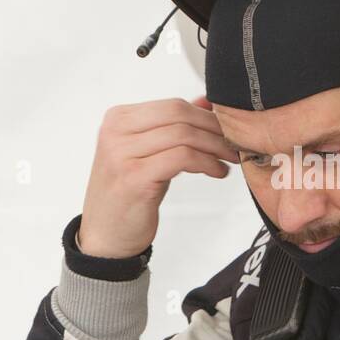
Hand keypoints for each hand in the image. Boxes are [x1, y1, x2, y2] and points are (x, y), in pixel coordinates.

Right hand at [79, 96, 237, 258]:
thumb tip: (205, 102)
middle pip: (179, 115)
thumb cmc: (128, 194)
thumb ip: (172, 128)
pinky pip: (183, 158)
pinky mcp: (135, 177)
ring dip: (215, 147)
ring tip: (229, 159)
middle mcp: (115, 132)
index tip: (226, 130)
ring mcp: (122, 154)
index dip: (206, 116)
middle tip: (233, 144)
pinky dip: (207, 163)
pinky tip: (217, 172)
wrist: (105, 237)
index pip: (173, 105)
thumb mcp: (149, 153)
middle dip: (213, 128)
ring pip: (183, 135)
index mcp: (118, 119)